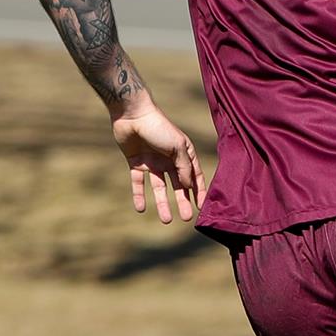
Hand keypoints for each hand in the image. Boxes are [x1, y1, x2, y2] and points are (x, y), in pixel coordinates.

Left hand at [110, 107, 204, 224]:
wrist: (132, 115)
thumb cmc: (159, 127)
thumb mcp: (178, 147)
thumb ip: (184, 168)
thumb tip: (188, 187)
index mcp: (184, 154)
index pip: (194, 176)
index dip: (199, 191)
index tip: (202, 207)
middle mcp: (170, 160)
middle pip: (178, 185)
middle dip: (183, 201)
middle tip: (186, 219)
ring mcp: (153, 162)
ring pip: (159, 188)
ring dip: (163, 203)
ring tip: (166, 220)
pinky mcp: (136, 164)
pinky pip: (138, 183)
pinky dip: (139, 195)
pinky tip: (140, 209)